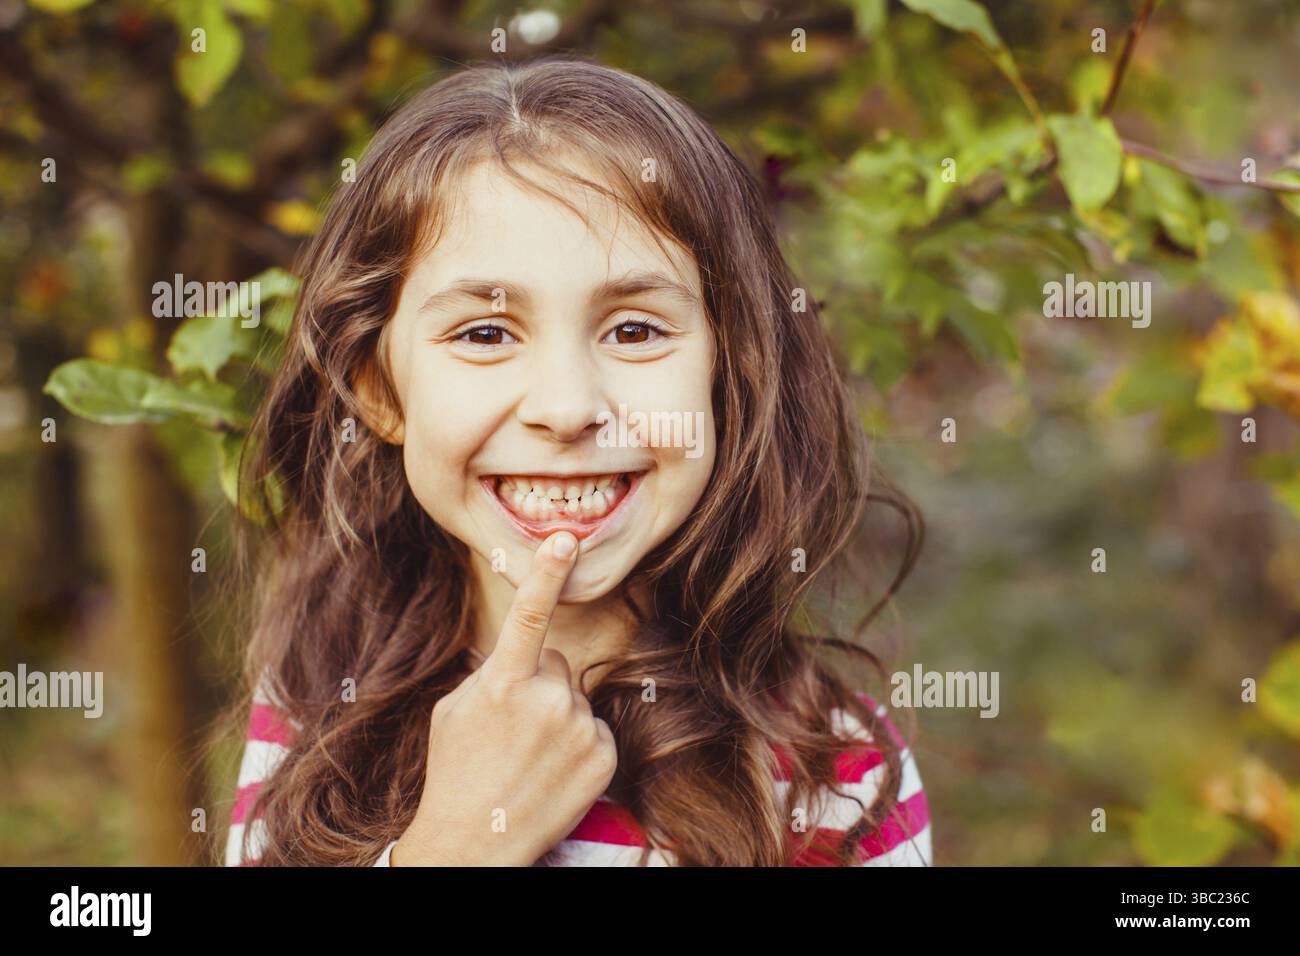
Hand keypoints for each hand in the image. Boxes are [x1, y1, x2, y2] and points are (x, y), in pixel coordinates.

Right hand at [391, 531, 617, 865]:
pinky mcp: (605, 755)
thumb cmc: (455, 771)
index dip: (547, 573)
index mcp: (503, 682)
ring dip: (557, 716)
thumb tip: (518, 651)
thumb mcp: (455, 710)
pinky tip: (552, 771)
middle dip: (538, 684)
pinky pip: (595, 728)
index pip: (530, 615)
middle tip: (511, 729)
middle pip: (555, 664)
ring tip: (528, 756)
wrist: (475, 844)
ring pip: (575, 698)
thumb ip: (491, 673)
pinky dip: (578, 745)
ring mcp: (580, 727)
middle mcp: (547, 699)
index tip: (566, 540)